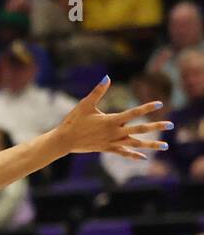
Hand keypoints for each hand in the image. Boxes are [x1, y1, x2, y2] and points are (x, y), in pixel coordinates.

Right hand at [55, 78, 172, 159]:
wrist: (64, 141)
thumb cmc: (74, 121)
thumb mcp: (85, 104)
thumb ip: (98, 91)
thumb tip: (107, 77)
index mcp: (111, 120)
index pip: (133, 113)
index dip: (147, 108)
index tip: (159, 103)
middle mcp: (114, 132)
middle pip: (139, 130)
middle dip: (156, 127)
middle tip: (171, 125)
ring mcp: (111, 142)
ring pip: (135, 144)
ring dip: (150, 145)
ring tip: (165, 146)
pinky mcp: (107, 149)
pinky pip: (123, 153)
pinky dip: (134, 155)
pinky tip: (144, 157)